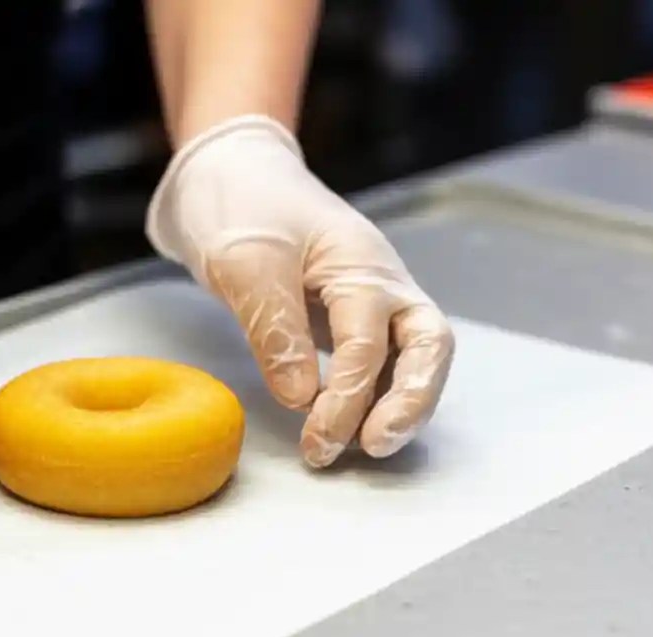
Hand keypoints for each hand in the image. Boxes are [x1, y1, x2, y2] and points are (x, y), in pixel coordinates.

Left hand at [146, 115, 454, 466]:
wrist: (225, 172)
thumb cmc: (237, 205)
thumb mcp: (244, 263)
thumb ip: (275, 328)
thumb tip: (302, 397)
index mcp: (359, 262)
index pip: (369, 341)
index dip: (348, 395)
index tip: (317, 435)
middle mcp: (380, 281)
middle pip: (427, 346)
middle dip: (410, 403)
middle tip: (372, 448)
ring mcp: (372, 299)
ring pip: (413, 357)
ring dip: (397, 405)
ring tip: (362, 448)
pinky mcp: (352, 316)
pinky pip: (382, 360)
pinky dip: (373, 394)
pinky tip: (347, 423)